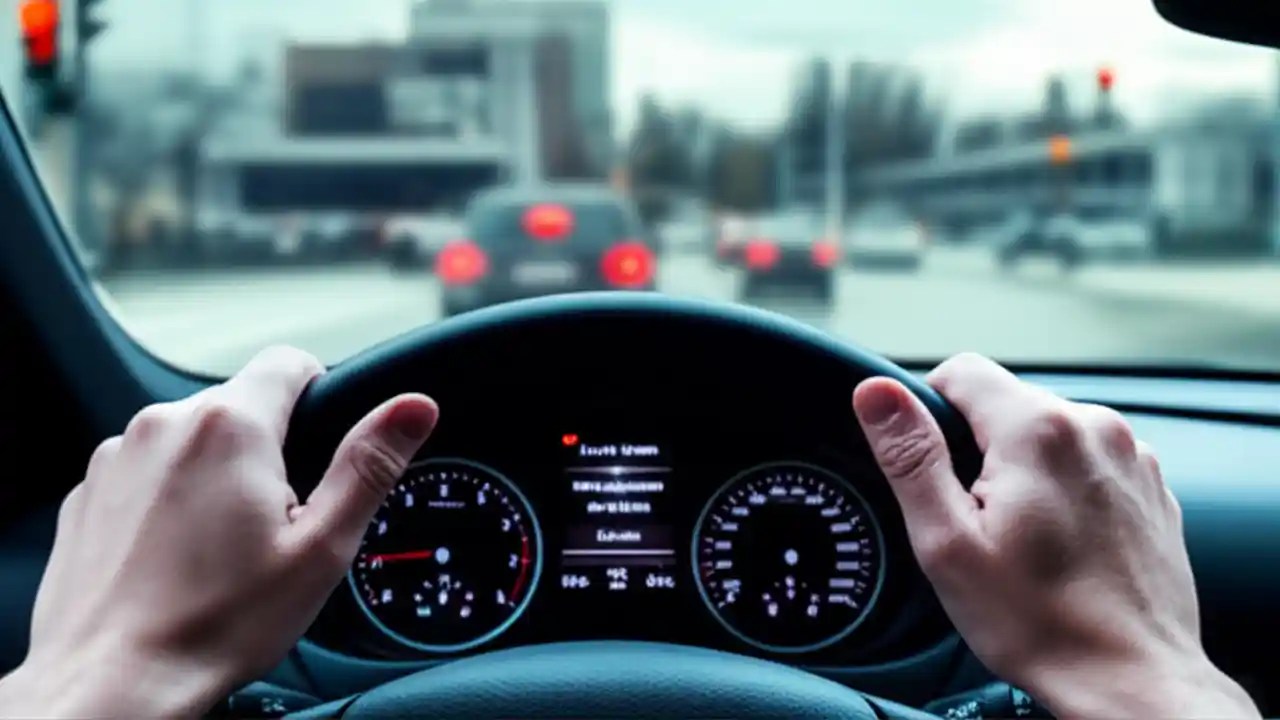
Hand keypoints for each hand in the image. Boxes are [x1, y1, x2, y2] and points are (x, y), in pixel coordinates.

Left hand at [0, 346, 437, 718]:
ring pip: (192, 440)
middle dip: (268, 450)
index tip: (321, 447)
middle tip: (276, 524)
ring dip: (215, 474)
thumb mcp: (321, 547)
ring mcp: (117, 457)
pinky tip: (178, 558)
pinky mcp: (88, 492)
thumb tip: (414, 407)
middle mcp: (164, 424)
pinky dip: (168, 501)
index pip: (291, 361)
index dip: (319, 394)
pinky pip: (147, 473)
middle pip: (241, 406)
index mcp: (231, 426)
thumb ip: (369, 465)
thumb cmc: (216, 624)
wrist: (113, 683)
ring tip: (222, 549)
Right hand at [852, 353, 1257, 719]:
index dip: (930, 412)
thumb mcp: (947, 542)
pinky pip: (1088, 463)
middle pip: (1006, 404)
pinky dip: (1066, 490)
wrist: (1133, 682)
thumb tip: (876, 391)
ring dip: (1025, 470)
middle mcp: (1094, 427)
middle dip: (980, 450)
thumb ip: (910, 456)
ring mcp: (1131, 456)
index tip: (934, 470)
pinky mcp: (1151, 486)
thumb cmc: (1039, 622)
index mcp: (1037, 430)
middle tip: (978, 523)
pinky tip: (1062, 545)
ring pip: (1048, 434)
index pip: (961, 371)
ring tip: (1025, 540)